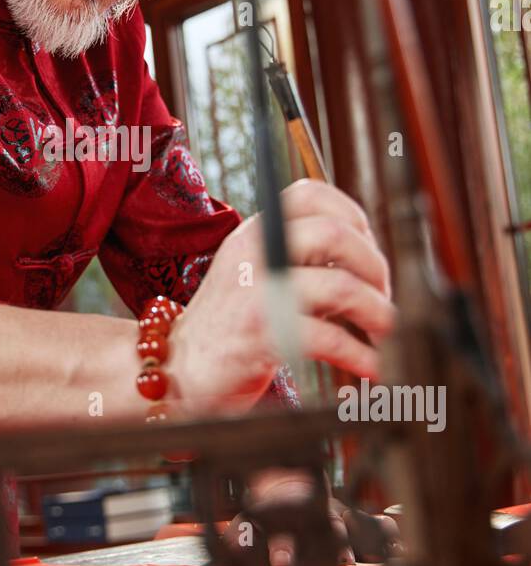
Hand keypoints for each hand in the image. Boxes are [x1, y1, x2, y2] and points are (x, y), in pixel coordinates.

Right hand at [173, 179, 394, 406]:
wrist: (179, 371)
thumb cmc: (229, 328)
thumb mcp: (257, 277)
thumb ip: (302, 262)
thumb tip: (369, 263)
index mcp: (254, 233)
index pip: (310, 194)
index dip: (354, 215)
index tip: (370, 250)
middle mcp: (253, 254)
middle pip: (335, 234)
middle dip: (376, 267)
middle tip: (383, 297)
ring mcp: (256, 293)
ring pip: (341, 287)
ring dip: (378, 314)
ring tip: (386, 333)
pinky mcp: (261, 336)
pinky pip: (329, 339)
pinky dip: (362, 356)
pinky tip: (371, 367)